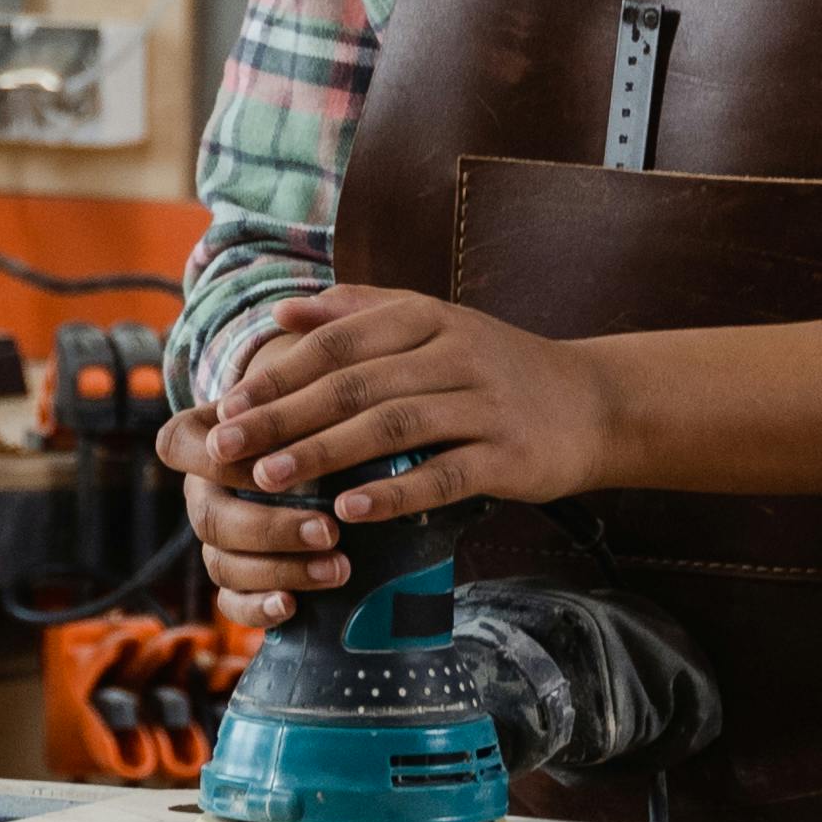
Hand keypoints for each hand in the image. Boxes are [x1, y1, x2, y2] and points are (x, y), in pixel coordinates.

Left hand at [153, 287, 625, 629]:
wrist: (595, 403)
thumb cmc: (496, 367)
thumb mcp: (435, 324)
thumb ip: (359, 313)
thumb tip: (283, 312)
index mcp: (429, 319)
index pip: (340, 342)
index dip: (279, 373)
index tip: (227, 403)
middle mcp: (455, 354)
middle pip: (355, 385)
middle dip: (283, 416)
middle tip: (228, 446)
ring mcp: (485, 405)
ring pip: (392, 427)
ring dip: (324, 453)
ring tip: (270, 479)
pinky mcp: (509, 456)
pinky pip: (443, 475)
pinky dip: (393, 492)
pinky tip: (349, 510)